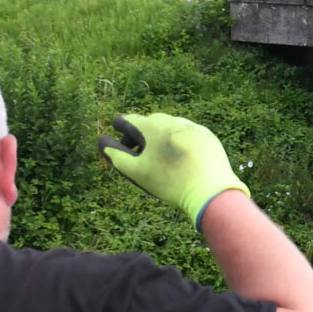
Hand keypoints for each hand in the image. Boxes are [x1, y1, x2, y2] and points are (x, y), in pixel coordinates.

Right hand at [98, 113, 250, 226]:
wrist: (210, 191)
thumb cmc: (170, 182)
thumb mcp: (137, 171)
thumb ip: (117, 155)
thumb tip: (103, 142)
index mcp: (153, 126)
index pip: (129, 120)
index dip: (120, 129)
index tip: (119, 138)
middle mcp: (174, 121)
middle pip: (150, 122)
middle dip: (140, 134)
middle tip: (137, 152)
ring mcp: (193, 128)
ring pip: (170, 127)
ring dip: (160, 137)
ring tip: (158, 156)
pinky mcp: (208, 137)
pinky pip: (188, 134)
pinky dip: (180, 142)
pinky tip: (179, 157)